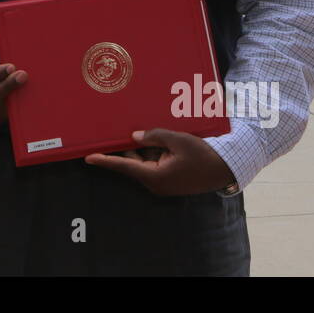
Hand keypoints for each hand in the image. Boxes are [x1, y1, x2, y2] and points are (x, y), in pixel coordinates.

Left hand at [84, 128, 235, 196]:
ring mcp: (162, 182)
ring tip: (131, 130)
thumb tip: (134, 137)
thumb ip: (154, 137)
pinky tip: (149, 137)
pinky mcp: (169, 178)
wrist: (225, 169)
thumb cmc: (203, 155)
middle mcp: (155, 182)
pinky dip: (150, 152)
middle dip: (123, 148)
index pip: (125, 166)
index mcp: (155, 176)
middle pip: (132, 163)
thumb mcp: (178, 140)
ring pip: (143, 162)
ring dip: (140, 148)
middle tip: (108, 133)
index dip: (106, 161)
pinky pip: (153, 163)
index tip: (88, 158)